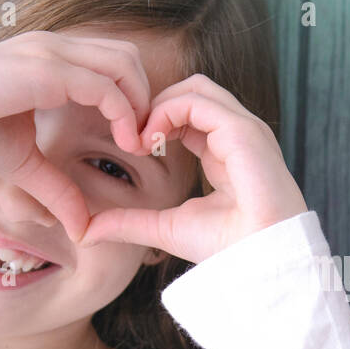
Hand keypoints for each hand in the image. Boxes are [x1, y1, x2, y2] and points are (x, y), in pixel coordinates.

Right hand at [0, 31, 151, 241]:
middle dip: (147, 96)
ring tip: (135, 143)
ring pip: (124, 64)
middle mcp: (56, 49)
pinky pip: (103, 85)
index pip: (114, 65)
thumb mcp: (25, 166)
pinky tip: (123, 142)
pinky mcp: (46, 68)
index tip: (136, 142)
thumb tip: (83, 229)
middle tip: (144, 141)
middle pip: (128, 57)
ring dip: (140, 103)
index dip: (134, 100)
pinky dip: (123, 113)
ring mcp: (51, 53)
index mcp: (53, 61)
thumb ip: (58, 190)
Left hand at [77, 74, 307, 263]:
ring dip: (158, 106)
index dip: (156, 120)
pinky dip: (167, 112)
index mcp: (226, 150)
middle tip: (132, 137)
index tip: (133, 147)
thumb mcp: (166, 228)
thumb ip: (130, 222)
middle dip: (155, 105)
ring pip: (195, 88)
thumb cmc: (227, 248)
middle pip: (192, 90)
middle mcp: (238, 133)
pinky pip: (198, 101)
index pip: (189, 112)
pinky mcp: (243, 131)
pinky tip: (151, 140)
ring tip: (140, 139)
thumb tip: (87, 231)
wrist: (262, 260)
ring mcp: (244, 129)